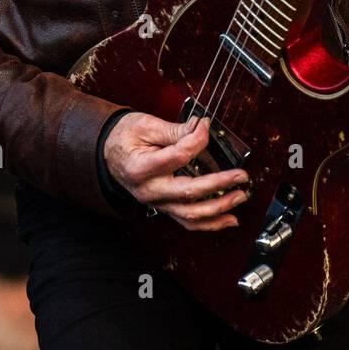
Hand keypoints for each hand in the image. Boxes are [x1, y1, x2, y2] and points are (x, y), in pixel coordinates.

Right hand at [102, 112, 249, 231]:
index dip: (197, 140)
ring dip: (219, 208)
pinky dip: (211, 223)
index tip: (206, 127)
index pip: (177, 156)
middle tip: (239, 175)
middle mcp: (149, 190)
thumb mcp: (144, 125)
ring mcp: (157, 203)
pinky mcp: (164, 207)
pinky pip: (188, 221)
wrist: (108, 154)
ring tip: (239, 196)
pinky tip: (229, 219)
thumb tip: (200, 127)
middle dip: (219, 185)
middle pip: (188, 193)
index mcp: (140, 168)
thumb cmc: (124, 138)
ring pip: (191, 214)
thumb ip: (174, 130)